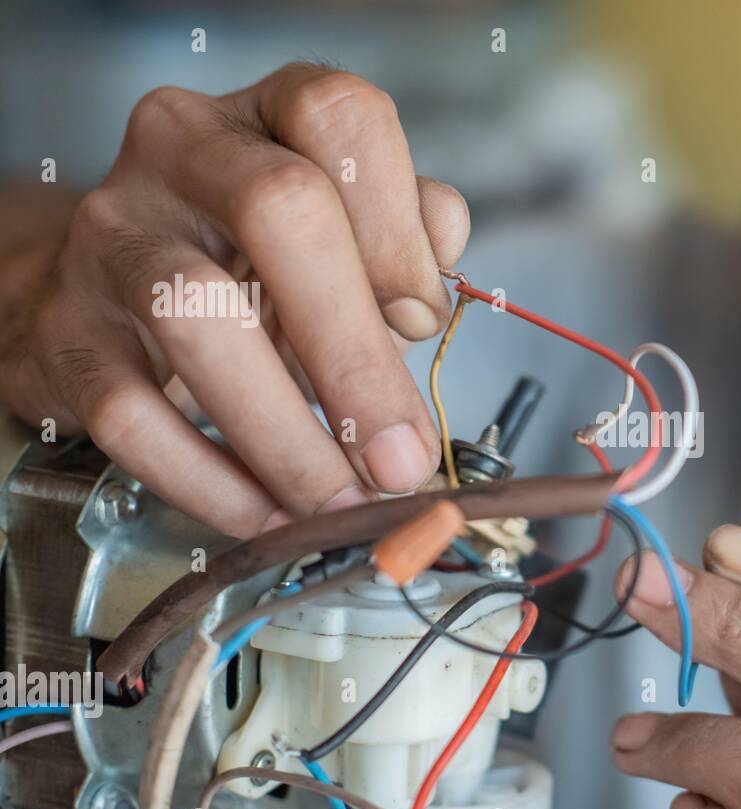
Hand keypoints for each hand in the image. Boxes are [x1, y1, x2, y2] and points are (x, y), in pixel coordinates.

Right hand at [0, 63, 467, 536]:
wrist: (115, 300)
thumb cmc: (261, 269)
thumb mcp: (347, 244)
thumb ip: (408, 251)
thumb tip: (429, 306)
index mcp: (273, 118)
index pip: (342, 117)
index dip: (396, 226)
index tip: (422, 323)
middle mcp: (184, 151)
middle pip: (278, 211)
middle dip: (354, 352)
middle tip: (401, 457)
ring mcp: (115, 235)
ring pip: (197, 314)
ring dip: (287, 434)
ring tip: (342, 502)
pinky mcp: (68, 332)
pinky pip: (134, 415)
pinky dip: (213, 482)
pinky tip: (271, 516)